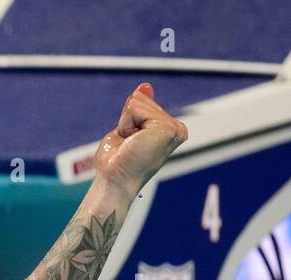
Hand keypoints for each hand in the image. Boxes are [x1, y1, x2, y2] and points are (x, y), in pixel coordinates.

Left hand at [94, 83, 187, 198]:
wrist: (114, 182)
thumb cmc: (116, 163)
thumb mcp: (127, 128)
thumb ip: (138, 108)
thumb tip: (146, 86)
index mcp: (170, 130)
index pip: (144, 104)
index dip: (128, 121)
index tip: (129, 144)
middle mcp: (177, 129)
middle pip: (142, 101)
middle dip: (127, 121)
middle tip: (128, 145)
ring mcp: (174, 129)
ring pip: (138, 103)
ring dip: (126, 124)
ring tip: (130, 145)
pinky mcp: (167, 129)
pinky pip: (135, 108)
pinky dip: (126, 124)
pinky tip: (132, 142)